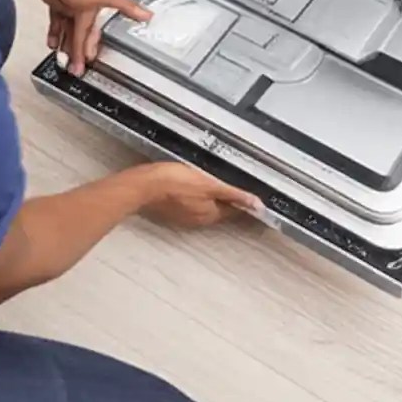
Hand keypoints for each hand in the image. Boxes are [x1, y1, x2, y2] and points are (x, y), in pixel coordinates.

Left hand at [31, 0, 151, 76]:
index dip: (94, 44)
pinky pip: (57, 23)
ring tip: (64, 58)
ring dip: (67, 44)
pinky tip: (54, 44)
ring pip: (70, 29)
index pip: (98, 29)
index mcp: (101, 2)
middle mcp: (86, 4)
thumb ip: (126, 7)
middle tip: (76, 64)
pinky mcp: (57, 4)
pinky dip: (55, 34)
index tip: (91, 58)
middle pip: (83, 32)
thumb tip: (147, 14)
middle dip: (79, 49)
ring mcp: (70, 5)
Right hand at [137, 162, 264, 228]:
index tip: (254, 196)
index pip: (235, 211)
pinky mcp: (172, 210)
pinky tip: (195, 187)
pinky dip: (198, 198)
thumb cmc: (177, 182)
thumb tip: (259, 206)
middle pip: (221, 210)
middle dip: (229, 201)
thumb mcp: (210, 184)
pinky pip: (191, 205)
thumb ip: (234, 195)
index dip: (245, 203)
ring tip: (218, 185)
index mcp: (211, 214)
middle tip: (238, 186)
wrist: (142, 186)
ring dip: (213, 200)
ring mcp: (184, 217)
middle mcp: (199, 220)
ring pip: (206, 208)